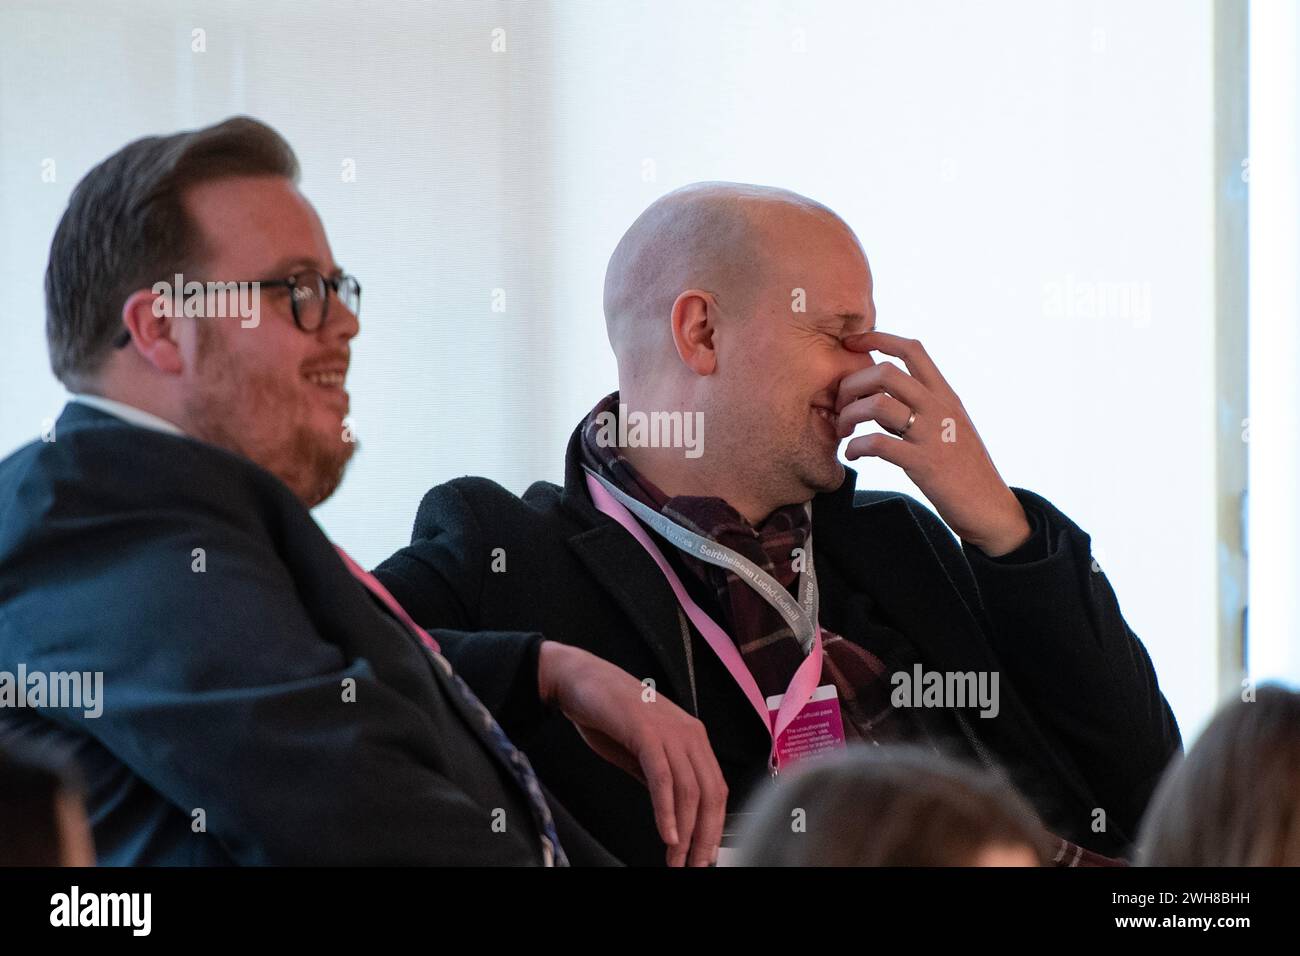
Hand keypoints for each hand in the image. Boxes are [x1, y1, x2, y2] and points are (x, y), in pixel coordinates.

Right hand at [537, 641, 726, 865]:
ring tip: (676, 859)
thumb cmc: (608, 714)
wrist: (580, 680)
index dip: (714, 826)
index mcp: (693, 737)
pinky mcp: (646, 732)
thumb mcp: (642, 751)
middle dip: (705, 837)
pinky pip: (663, 779)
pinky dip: (667, 811)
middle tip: (694, 866)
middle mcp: (689, 733)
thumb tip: (674, 815)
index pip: (715, 789)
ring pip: (690, 790)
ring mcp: (670, 731)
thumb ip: (661, 778)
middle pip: (711, 794)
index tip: (706, 855)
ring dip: (685, 832)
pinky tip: (667, 834)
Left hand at [834, 330, 1030, 556]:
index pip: (912, 349)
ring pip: (878, 404)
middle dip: (852, 382)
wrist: (990, 508)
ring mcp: (932, 435)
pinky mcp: (924, 464)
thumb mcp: (948, 426)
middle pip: (887, 371)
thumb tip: (881, 393)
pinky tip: (852, 455)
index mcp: (945, 395)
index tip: (851, 344)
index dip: (877, 338)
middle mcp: (940, 408)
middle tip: (840, 404)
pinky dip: (856, 447)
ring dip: (849, 415)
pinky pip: (878, 443)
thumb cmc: (964, 469)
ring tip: (843, 431)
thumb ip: (920, 406)